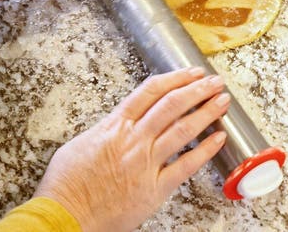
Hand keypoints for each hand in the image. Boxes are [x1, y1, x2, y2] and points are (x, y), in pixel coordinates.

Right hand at [34, 68, 229, 231]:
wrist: (64, 215)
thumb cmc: (66, 184)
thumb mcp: (81, 143)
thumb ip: (107, 129)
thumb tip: (120, 122)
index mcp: (115, 125)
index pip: (151, 91)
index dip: (176, 78)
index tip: (192, 72)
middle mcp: (134, 140)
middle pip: (172, 105)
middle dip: (198, 89)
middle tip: (215, 81)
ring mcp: (146, 163)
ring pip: (184, 130)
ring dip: (206, 112)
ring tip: (223, 101)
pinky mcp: (154, 189)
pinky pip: (186, 165)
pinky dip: (205, 150)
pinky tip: (219, 139)